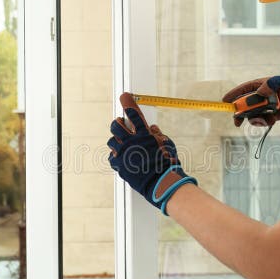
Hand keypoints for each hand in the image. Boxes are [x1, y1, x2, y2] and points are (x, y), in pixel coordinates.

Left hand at [108, 93, 196, 214]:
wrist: (160, 182)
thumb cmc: (167, 162)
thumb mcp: (168, 144)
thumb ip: (158, 134)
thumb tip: (152, 128)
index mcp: (143, 134)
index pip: (133, 113)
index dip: (128, 102)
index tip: (124, 97)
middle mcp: (131, 141)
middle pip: (116, 125)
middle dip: (117, 122)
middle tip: (120, 122)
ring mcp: (123, 153)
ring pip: (111, 140)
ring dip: (116, 139)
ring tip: (121, 141)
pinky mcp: (119, 165)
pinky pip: (112, 156)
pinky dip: (116, 155)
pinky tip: (120, 155)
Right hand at [222, 76, 279, 126]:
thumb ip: (270, 84)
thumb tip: (259, 92)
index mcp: (260, 86)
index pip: (243, 90)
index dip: (233, 95)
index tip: (225, 101)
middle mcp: (260, 96)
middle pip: (244, 105)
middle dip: (239, 113)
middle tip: (237, 122)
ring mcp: (263, 106)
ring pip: (251, 115)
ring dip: (255, 119)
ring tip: (266, 119)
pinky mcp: (268, 115)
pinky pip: (260, 120)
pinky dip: (264, 122)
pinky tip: (272, 120)